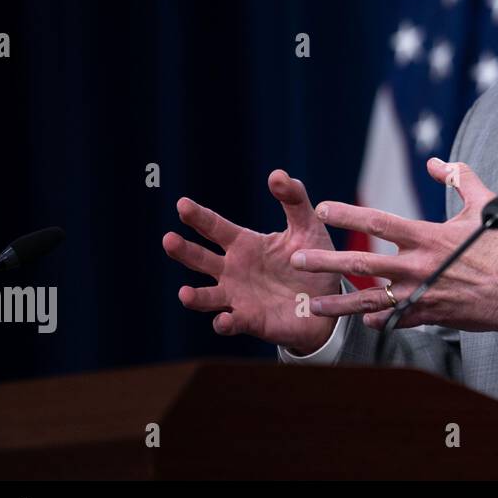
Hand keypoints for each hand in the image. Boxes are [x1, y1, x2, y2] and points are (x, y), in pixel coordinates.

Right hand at [164, 169, 341, 354]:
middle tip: (168, 240)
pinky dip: (225, 323)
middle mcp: (233, 270)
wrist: (328, 299)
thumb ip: (294, 199)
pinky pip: (233, 323)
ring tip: (185, 293)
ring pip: (208, 297)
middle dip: (184, 251)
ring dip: (195, 297)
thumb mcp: (308, 226)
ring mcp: (238, 297)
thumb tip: (277, 173)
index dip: (199, 216)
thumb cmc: (311, 259)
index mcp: (244, 244)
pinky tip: (223, 321)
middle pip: (201, 260)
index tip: (182, 204)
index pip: (215, 228)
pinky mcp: (251, 320)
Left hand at [291, 157, 497, 333]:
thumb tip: (436, 162)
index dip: (349, 213)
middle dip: (327, 259)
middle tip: (297, 258)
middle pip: (362, 262)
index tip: (323, 208)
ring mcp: (420, 295)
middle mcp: (418, 268)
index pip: (379, 221)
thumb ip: (460, 178)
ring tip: (312, 301)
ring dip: (338, 301)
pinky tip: (359, 318)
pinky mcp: (428, 316)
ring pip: (369, 299)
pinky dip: (375, 319)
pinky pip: (393, 320)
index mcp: (428, 237)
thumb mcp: (486, 205)